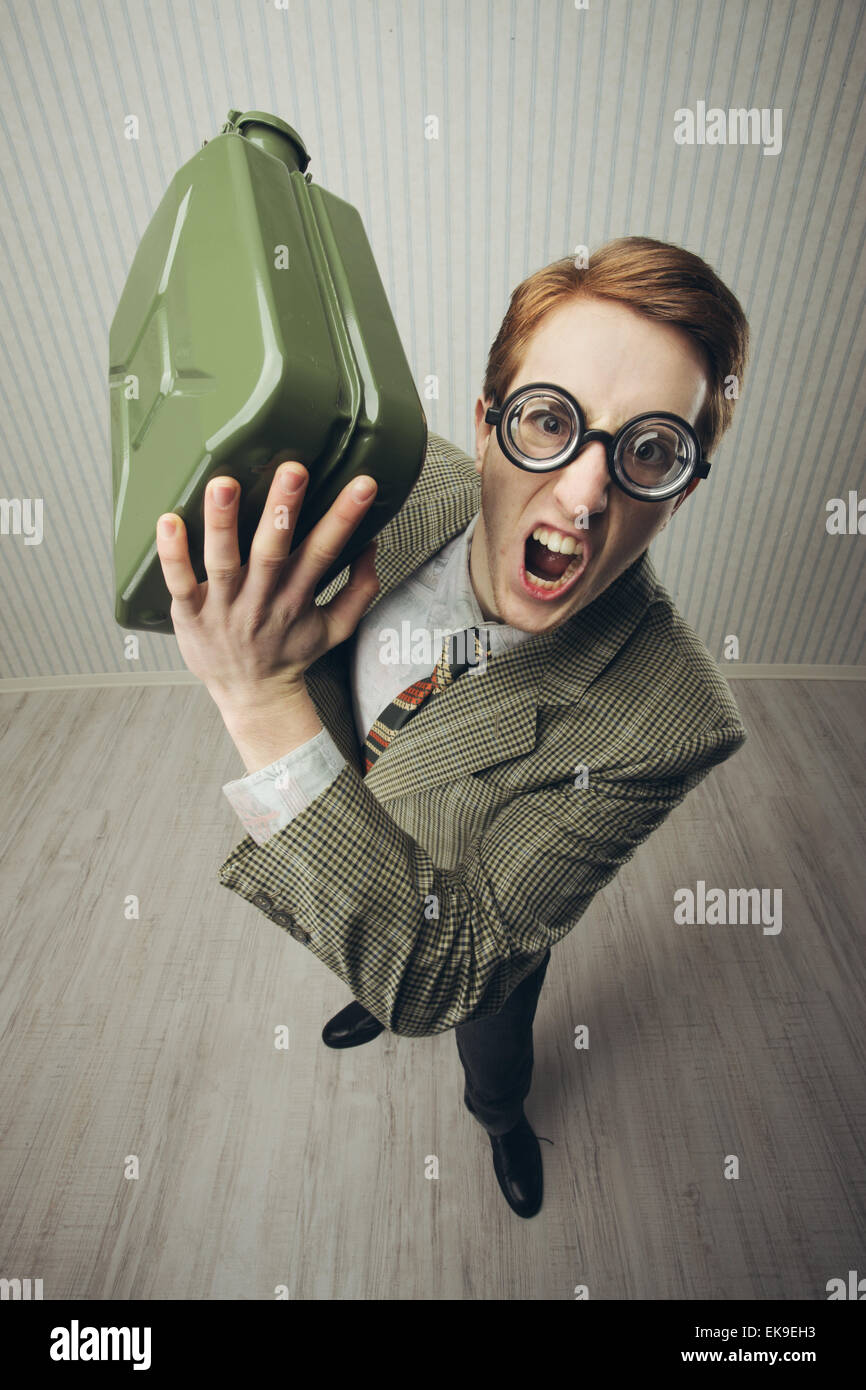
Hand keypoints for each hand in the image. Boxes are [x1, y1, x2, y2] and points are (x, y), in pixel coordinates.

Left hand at [155, 463, 379, 717]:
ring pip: (223, 561)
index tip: (364, 484)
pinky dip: (173, 554)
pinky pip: (179, 582)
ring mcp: (223, 607)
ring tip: (223, 483)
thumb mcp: (337, 627)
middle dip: (284, 509)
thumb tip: (372, 544)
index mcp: (298, 597)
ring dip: (222, 522)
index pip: (325, 551)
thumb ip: (360, 589)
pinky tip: (169, 522)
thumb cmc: (291, 652)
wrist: (253, 696)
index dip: (345, 517)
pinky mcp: (190, 614)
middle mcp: (261, 599)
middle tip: (293, 470)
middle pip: (273, 551)